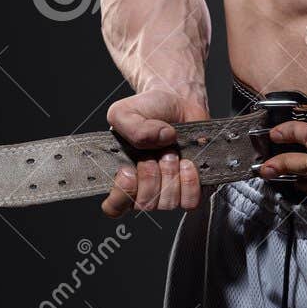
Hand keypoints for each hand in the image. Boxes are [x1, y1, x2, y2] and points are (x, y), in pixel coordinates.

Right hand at [100, 88, 209, 217]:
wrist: (177, 100)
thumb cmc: (148, 109)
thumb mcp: (124, 112)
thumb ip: (131, 127)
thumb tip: (157, 140)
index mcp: (122, 176)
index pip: (114, 207)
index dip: (122, 194)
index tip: (128, 170)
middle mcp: (144, 187)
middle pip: (145, 204)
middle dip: (150, 176)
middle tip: (154, 153)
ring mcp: (168, 190)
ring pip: (168, 203)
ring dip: (170, 175)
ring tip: (170, 151)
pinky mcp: (191, 187)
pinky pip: (190, 201)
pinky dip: (189, 182)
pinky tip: (187, 162)